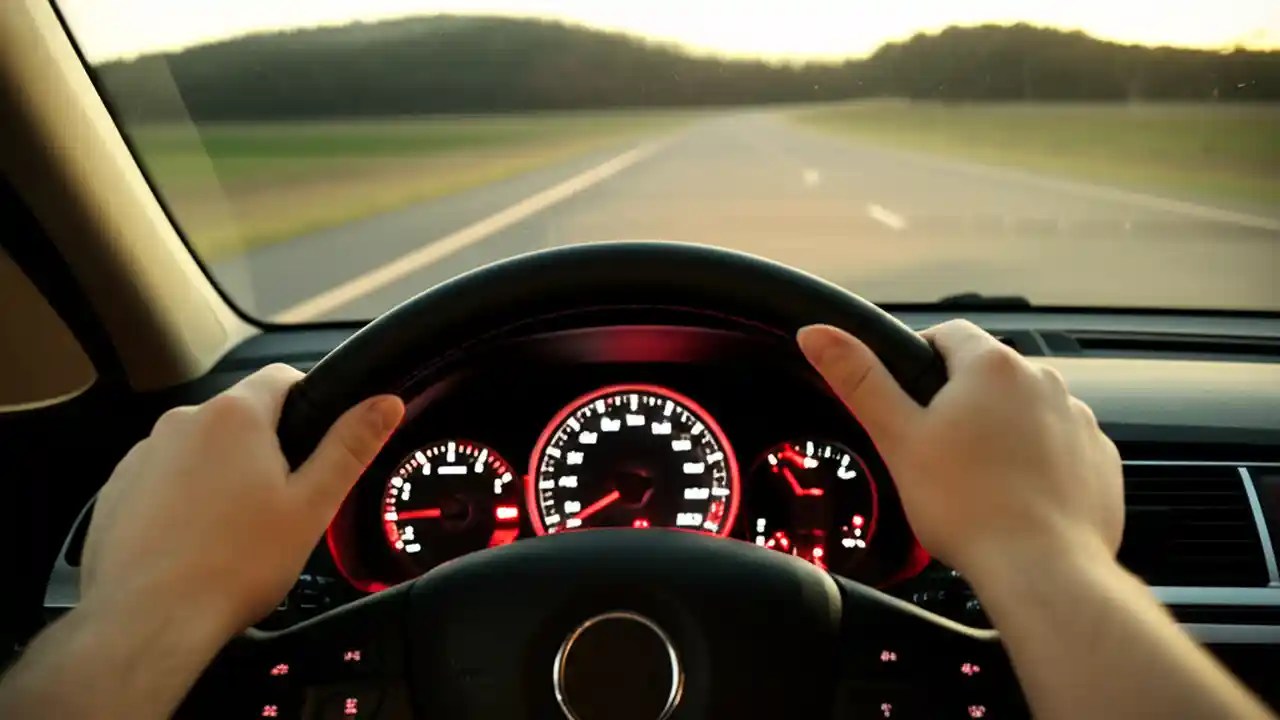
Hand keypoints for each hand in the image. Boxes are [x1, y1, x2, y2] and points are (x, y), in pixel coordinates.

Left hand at [81, 364, 403, 642]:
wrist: (148, 620)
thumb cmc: (235, 565)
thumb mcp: (312, 505)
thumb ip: (350, 446)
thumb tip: (385, 403)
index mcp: (236, 416)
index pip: (282, 377)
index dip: (308, 402)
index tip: (317, 442)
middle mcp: (183, 422)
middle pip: (241, 418)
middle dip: (265, 449)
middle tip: (283, 503)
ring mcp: (143, 455)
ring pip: (201, 450)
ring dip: (222, 474)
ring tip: (236, 532)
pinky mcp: (118, 490)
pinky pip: (164, 480)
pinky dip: (183, 500)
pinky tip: (196, 543)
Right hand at [797, 321, 1122, 582]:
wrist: (1043, 570)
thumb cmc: (967, 506)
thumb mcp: (897, 438)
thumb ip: (858, 379)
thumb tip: (817, 333)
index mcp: (992, 366)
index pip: (947, 335)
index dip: (919, 360)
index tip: (907, 400)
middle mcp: (1044, 381)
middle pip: (988, 376)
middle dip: (961, 404)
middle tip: (934, 451)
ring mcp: (1079, 420)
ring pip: (1025, 412)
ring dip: (1002, 432)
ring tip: (976, 482)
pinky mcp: (1101, 460)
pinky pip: (1061, 448)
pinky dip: (1038, 464)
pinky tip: (1015, 498)